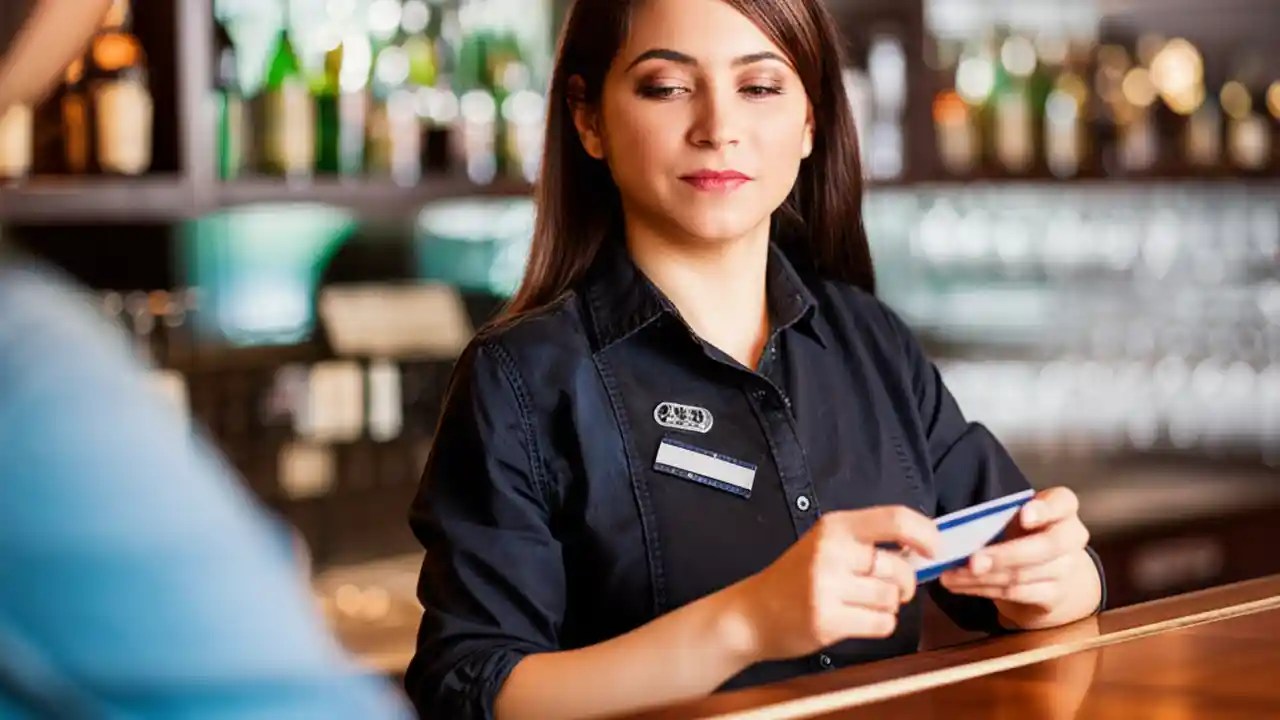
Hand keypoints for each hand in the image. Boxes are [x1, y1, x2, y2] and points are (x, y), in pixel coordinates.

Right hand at [730, 506, 940, 662]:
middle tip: (892, 588)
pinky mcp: (827, 620)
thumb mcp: (826, 545)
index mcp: (834, 527)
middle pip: (899, 568)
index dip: (925, 533)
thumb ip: (867, 543)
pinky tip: (857, 620)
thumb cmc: (796, 578)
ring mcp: (827, 588)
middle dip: (905, 583)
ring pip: (892, 599)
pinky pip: (881, 624)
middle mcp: (831, 552)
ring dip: (887, 606)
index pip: (895, 520)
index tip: (934, 549)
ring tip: (862, 604)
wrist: (752, 613)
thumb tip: (922, 550)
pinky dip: (879, 625)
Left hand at [939, 487, 1100, 629]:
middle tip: (973, 561)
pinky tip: (959, 585)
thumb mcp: (1017, 516)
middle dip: (1004, 555)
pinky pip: (1016, 593)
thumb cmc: (1025, 533)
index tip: (1024, 516)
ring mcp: (1065, 569)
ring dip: (983, 577)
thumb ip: (998, 515)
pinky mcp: (1053, 595)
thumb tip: (954, 527)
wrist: (1053, 572)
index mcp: (1063, 508)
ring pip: (1024, 574)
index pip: (1063, 502)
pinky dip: (983, 589)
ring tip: (951, 575)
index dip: (1044, 510)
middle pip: (1045, 546)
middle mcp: (1071, 537)